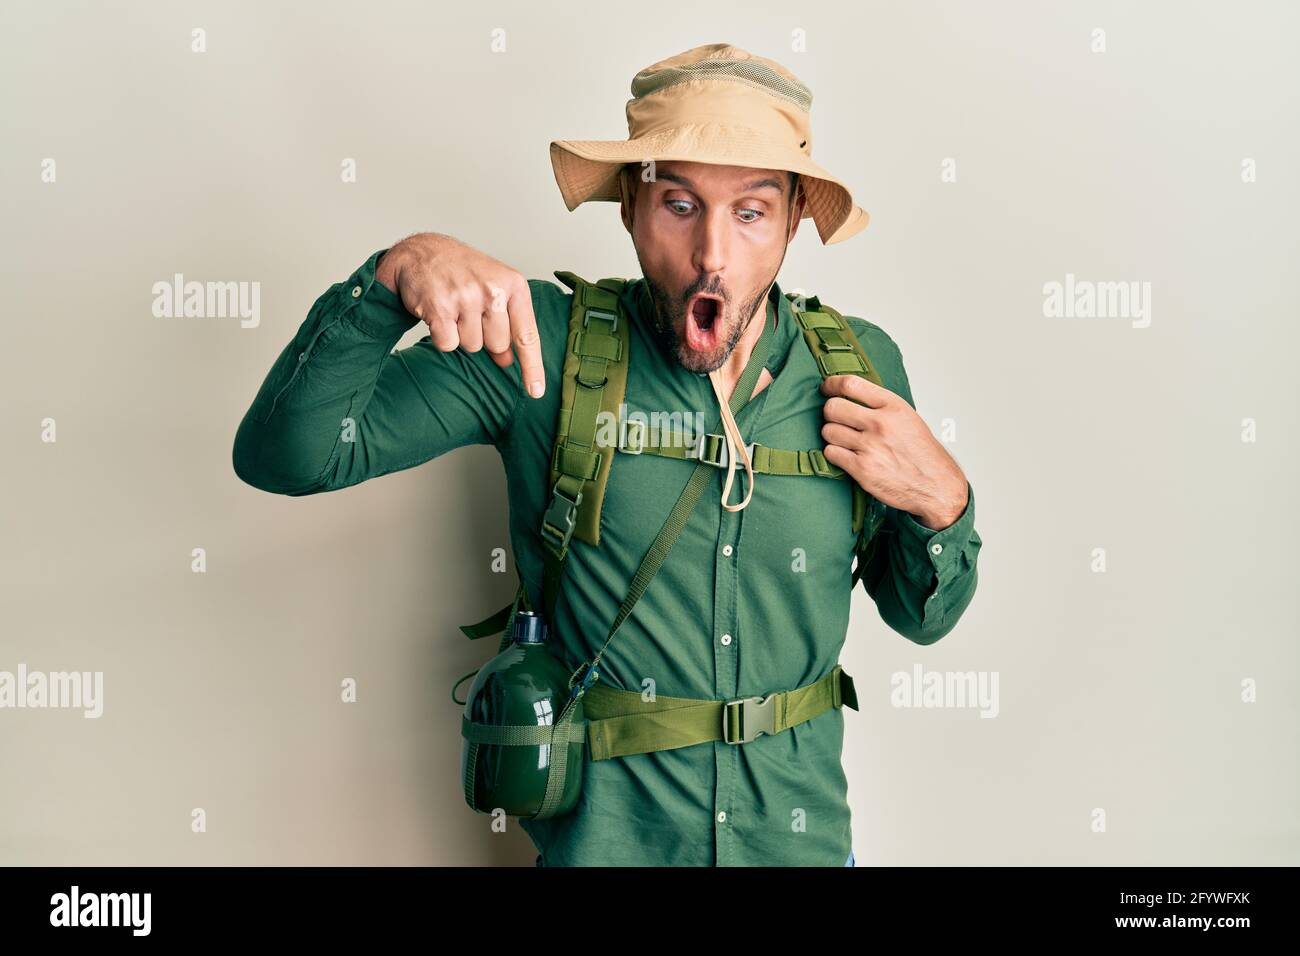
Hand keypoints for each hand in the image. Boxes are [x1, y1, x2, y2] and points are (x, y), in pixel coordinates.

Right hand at [375, 233, 544, 397]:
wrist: (420, 252)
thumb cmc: (462, 272)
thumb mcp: (493, 289)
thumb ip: (506, 323)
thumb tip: (508, 361)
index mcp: (514, 284)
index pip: (527, 335)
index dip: (532, 366)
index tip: (536, 391)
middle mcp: (493, 290)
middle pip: (496, 345)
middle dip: (482, 336)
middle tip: (469, 311)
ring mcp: (466, 298)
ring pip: (471, 346)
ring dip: (461, 334)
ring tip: (454, 308)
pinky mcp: (440, 308)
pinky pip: (448, 344)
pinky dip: (441, 336)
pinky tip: (438, 313)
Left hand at [819, 375, 967, 530]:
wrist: (936, 486)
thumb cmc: (923, 454)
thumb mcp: (908, 418)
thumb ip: (881, 406)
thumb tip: (851, 397)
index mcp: (893, 406)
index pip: (850, 384)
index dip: (831, 384)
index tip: (826, 388)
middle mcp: (880, 423)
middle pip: (832, 408)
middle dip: (831, 414)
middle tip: (837, 421)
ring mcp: (870, 446)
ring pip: (828, 431)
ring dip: (832, 436)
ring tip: (845, 441)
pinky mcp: (862, 468)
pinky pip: (831, 453)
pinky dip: (834, 454)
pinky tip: (846, 456)